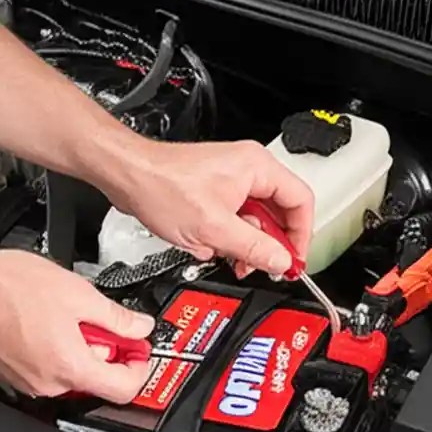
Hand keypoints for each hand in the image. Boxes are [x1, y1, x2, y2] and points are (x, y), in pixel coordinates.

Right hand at [0, 248, 154, 401]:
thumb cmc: (6, 288)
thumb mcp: (78, 293)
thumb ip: (116, 317)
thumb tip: (139, 327)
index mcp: (70, 367)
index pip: (125, 389)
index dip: (140, 367)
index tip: (139, 349)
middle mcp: (48, 384)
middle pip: (96, 380)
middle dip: (106, 351)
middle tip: (100, 321)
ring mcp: (26, 383)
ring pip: (69, 373)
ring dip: (78, 348)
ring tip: (65, 314)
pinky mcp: (10, 375)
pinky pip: (44, 369)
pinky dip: (54, 349)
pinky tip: (43, 320)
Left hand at [113, 140, 313, 276]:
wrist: (129, 176)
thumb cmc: (162, 186)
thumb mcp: (215, 228)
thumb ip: (254, 248)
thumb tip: (281, 261)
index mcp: (258, 168)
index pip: (301, 201)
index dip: (301, 234)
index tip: (294, 259)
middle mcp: (248, 169)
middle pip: (278, 212)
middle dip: (267, 243)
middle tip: (261, 264)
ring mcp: (231, 178)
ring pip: (254, 219)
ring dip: (243, 243)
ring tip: (230, 256)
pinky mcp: (214, 189)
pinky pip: (233, 218)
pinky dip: (225, 236)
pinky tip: (209, 244)